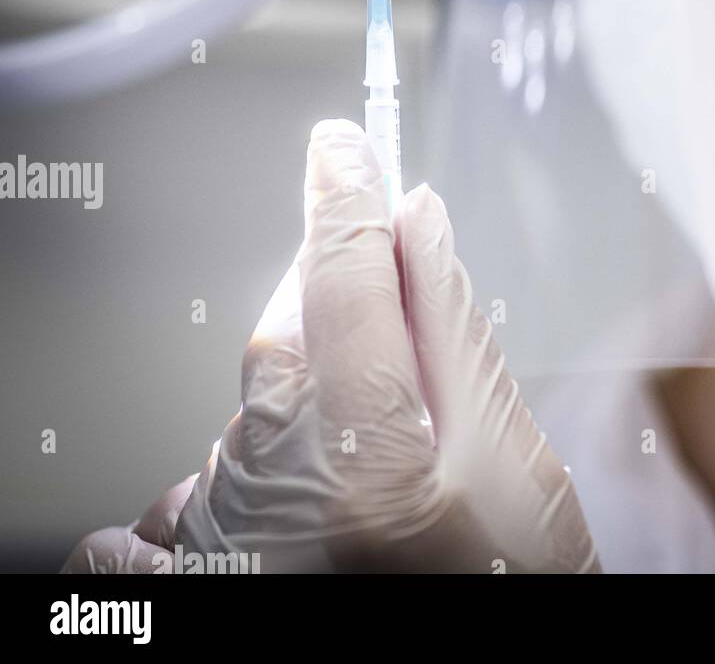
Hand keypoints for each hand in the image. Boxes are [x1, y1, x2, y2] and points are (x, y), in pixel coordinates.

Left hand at [64, 120, 599, 573]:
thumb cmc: (506, 591)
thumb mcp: (519, 467)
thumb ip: (460, 337)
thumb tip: (420, 224)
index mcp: (373, 463)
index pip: (346, 278)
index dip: (347, 198)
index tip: (343, 148)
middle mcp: (278, 502)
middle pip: (283, 335)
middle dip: (336, 316)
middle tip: (403, 371)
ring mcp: (223, 544)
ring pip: (247, 411)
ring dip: (301, 413)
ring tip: (371, 493)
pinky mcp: (192, 580)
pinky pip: (171, 502)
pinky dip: (224, 487)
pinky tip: (275, 520)